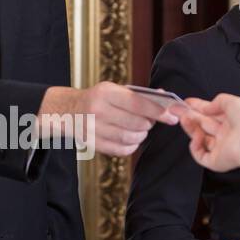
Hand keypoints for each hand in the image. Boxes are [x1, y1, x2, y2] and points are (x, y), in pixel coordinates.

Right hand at [39, 82, 177, 156]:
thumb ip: (138, 94)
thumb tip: (164, 96)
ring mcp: (93, 128)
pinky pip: (120, 149)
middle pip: (135, 123)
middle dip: (149, 124)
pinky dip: (131, 146)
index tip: (171, 116)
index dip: (157, 111)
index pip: (137, 103)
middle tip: (151, 122)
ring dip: (141, 136)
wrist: (68, 111)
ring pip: (129, 138)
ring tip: (140, 130)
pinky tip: (131, 139)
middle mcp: (97, 110)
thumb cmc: (98, 99)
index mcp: (104, 92)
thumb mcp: (114, 89)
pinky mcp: (92, 143)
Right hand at [173, 93, 239, 173]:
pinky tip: (196, 138)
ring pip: (200, 139)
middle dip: (190, 116)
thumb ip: (218, 101)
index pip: (210, 114)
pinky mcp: (215, 161)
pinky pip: (200, 155)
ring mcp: (220, 148)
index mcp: (231, 121)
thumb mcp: (233, 102)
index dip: (198, 108)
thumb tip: (207, 107)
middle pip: (203, 125)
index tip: (186, 102)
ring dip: (190, 128)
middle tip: (177, 110)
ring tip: (184, 119)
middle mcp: (225, 135)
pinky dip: (195, 147)